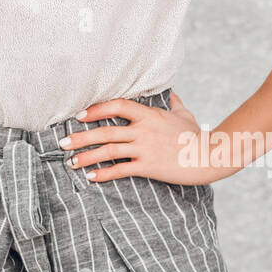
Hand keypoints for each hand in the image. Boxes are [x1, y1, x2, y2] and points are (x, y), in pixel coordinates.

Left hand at [61, 92, 226, 185]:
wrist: (210, 156)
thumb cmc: (197, 135)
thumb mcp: (184, 114)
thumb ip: (174, 103)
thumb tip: (172, 94)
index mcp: (149, 114)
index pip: (117, 106)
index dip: (96, 109)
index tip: (80, 115)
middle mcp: (143, 130)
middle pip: (105, 131)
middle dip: (80, 137)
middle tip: (61, 142)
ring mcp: (145, 148)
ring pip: (108, 151)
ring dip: (86, 156)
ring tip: (70, 162)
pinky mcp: (149, 166)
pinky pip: (121, 170)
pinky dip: (104, 174)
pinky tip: (92, 177)